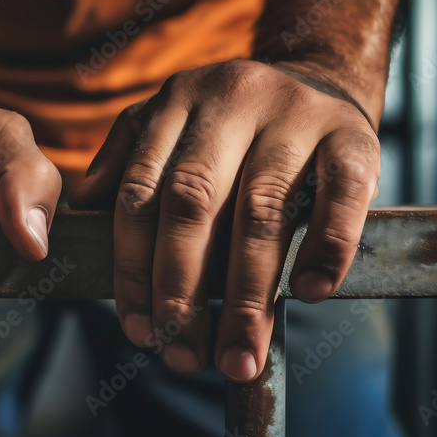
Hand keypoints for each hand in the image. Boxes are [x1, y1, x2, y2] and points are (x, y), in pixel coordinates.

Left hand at [70, 59, 379, 381]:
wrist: (324, 79)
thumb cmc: (236, 125)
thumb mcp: (174, 120)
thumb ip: (128, 157)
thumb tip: (83, 209)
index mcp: (178, 102)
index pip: (141, 193)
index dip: (134, 268)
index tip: (140, 332)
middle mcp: (232, 101)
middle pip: (194, 203)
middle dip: (182, 290)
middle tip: (182, 358)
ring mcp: (296, 114)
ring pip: (263, 211)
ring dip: (248, 296)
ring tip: (238, 358)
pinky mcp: (353, 135)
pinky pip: (341, 193)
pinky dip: (327, 245)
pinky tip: (309, 293)